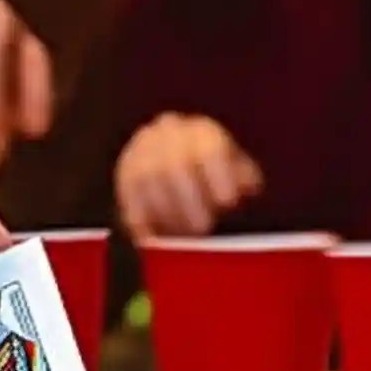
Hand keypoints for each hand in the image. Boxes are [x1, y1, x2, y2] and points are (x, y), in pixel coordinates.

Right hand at [116, 112, 262, 238]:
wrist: (173, 161)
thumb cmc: (214, 175)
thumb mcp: (236, 173)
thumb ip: (242, 179)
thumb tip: (248, 186)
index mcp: (201, 131)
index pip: (208, 148)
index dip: (219, 176)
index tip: (228, 202)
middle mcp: (167, 134)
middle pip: (172, 164)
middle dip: (188, 201)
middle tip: (203, 228)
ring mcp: (141, 150)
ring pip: (146, 178)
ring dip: (164, 212)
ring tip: (182, 236)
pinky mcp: (123, 171)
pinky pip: (127, 194)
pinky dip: (140, 219)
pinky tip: (154, 239)